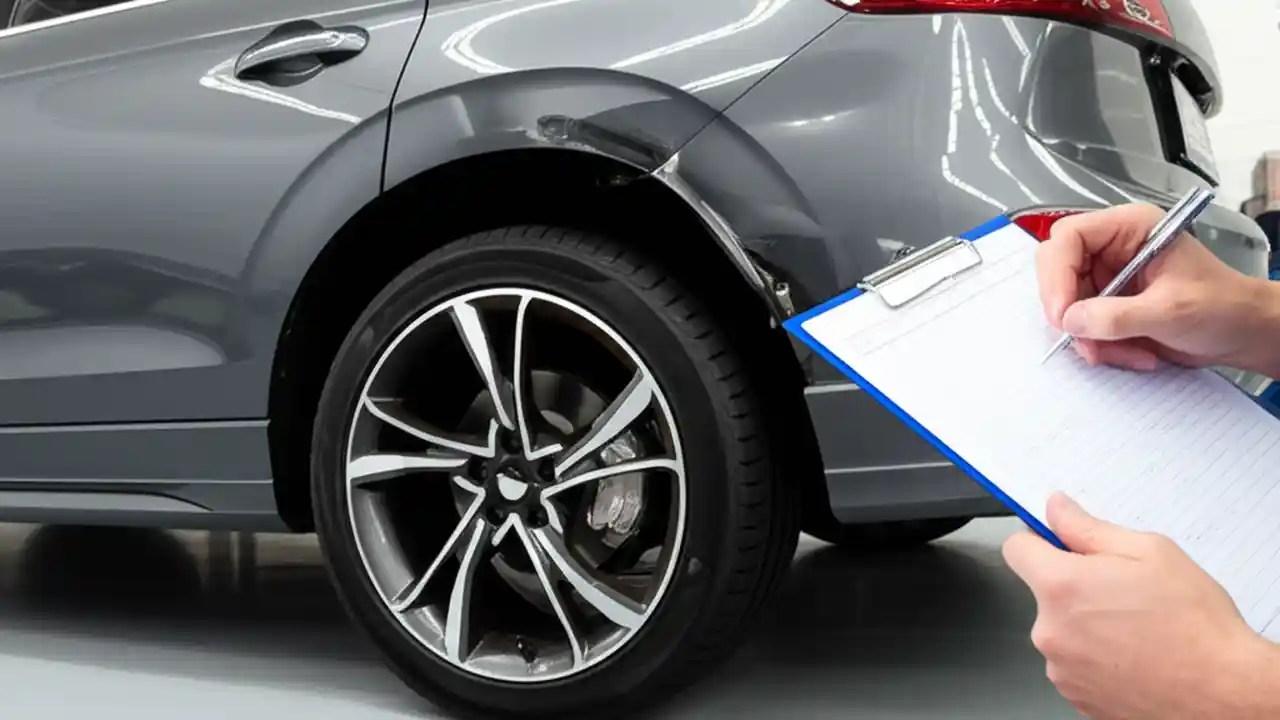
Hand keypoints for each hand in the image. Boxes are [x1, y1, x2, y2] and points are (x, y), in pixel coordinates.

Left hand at [1003, 494, 1279, 718]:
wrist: (1223, 695)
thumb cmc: (1196, 627)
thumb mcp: (1150, 553)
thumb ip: (1089, 529)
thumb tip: (1057, 509)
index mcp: (1062, 587)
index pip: (1016, 549)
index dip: (1038, 541)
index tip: (1057, 544)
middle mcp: (1051, 630)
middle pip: (1044, 593)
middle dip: (1075, 586)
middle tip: (1122, 591)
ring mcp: (1061, 668)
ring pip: (1061, 631)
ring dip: (1086, 626)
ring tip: (1135, 629)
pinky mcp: (1075, 696)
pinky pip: (1074, 663)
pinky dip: (1096, 658)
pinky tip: (1133, 656)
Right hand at [1036, 204, 1279, 374]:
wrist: (1243, 333)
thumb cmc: (1221, 308)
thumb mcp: (1170, 311)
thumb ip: (1117, 316)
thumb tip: (1070, 321)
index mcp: (1130, 228)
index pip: (1070, 237)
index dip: (1057, 274)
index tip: (1063, 314)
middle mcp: (1113, 248)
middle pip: (1059, 270)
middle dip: (1070, 310)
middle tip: (1083, 341)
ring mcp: (1108, 276)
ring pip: (1069, 305)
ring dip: (1090, 337)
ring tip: (1126, 353)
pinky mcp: (1109, 304)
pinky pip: (1083, 326)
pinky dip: (1100, 346)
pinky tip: (1133, 354)